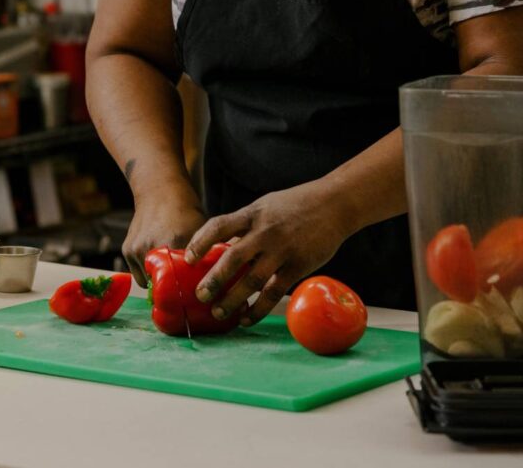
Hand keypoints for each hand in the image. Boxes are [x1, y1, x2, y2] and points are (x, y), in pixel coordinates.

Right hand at [123, 188, 206, 287]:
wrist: (160, 191)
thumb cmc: (186, 211)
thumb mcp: (202, 231)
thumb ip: (206, 256)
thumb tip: (216, 281)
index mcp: (176, 242)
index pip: (183, 280)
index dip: (190, 290)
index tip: (194, 294)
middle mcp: (152, 247)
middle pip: (165, 285)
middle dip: (174, 289)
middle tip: (183, 287)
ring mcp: (137, 249)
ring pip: (149, 282)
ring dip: (159, 281)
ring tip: (170, 271)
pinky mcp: (127, 250)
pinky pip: (138, 274)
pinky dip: (148, 273)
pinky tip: (158, 261)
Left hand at [184, 181, 352, 326]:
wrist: (334, 204)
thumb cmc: (294, 205)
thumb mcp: (264, 207)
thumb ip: (244, 225)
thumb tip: (219, 247)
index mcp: (252, 215)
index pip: (218, 226)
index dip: (200, 242)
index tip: (188, 259)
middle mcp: (264, 232)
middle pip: (232, 258)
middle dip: (213, 279)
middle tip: (199, 296)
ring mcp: (282, 250)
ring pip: (252, 280)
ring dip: (233, 299)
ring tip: (218, 313)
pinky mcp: (298, 266)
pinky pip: (274, 292)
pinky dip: (259, 308)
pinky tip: (247, 318)